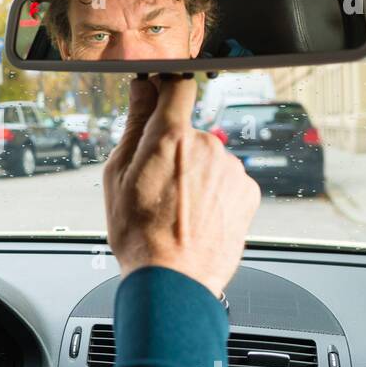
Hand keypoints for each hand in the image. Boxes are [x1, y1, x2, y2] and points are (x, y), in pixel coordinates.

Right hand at [103, 75, 259, 296]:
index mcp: (171, 136)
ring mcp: (232, 169)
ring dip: (195, 175)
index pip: (177, 86)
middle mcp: (208, 146)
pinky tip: (196, 217)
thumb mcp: (118, 175)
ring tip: (176, 210)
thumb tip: (143, 89)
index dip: (166, 88)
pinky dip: (214, 193)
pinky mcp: (247, 192)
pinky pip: (226, 181)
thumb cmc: (139, 235)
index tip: (159, 95)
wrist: (173, 280)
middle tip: (155, 186)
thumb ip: (135, 124)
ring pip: (208, 160)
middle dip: (173, 151)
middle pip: (188, 133)